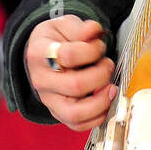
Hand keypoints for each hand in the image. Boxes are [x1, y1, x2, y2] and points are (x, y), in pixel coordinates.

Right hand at [25, 16, 115, 132]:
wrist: (44, 55)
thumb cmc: (57, 40)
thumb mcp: (65, 25)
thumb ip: (81, 28)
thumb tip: (94, 30)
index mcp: (39, 53)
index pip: (67, 56)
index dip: (91, 50)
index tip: (98, 45)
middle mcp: (41, 80)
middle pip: (74, 86)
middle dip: (101, 75)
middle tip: (108, 64)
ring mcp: (49, 100)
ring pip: (74, 113)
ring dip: (101, 101)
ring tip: (111, 88)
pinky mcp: (58, 113)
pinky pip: (77, 125)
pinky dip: (96, 117)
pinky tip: (105, 101)